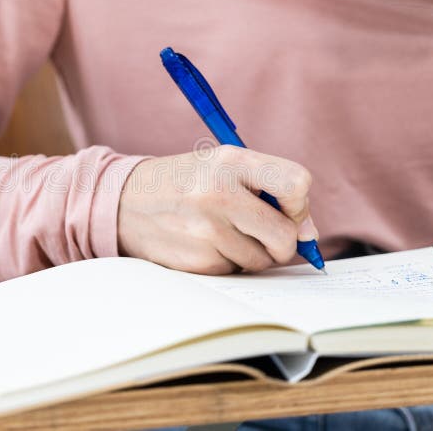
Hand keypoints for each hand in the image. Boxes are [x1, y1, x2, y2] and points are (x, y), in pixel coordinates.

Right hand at [117, 145, 318, 274]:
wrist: (124, 201)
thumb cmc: (184, 182)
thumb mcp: (221, 166)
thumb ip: (269, 189)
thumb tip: (308, 235)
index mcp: (231, 161)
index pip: (296, 183)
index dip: (299, 204)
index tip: (287, 209)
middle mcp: (219, 193)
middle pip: (285, 235)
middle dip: (282, 242)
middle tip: (265, 234)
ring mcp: (206, 230)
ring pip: (261, 260)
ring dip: (251, 253)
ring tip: (221, 232)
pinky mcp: (196, 261)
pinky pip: (234, 271)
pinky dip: (227, 262)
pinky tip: (204, 244)